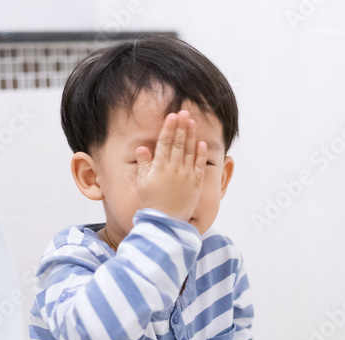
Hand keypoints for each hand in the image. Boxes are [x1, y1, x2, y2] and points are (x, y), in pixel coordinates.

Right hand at [136, 109, 207, 224]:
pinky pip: (200, 165)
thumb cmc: (151, 203)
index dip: (169, 128)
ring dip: (191, 135)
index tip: (172, 116)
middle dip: (181, 126)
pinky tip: (201, 143)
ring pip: (190, 151)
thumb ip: (144, 164)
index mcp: (160, 167)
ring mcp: (186, 176)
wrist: (165, 222)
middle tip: (184, 112)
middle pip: (179, 143)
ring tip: (192, 122)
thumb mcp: (142, 183)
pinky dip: (201, 154)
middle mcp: (174, 169)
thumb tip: (142, 148)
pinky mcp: (196, 184)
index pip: (165, 142)